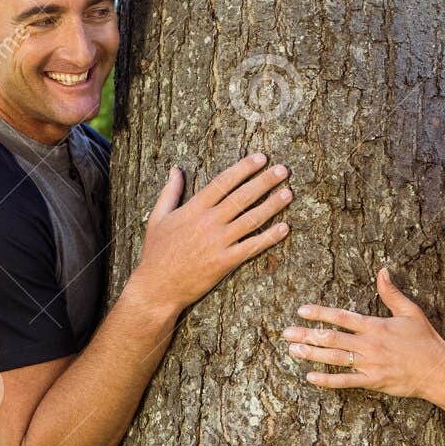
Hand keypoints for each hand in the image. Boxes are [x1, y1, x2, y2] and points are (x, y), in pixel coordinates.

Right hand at [128, 152, 291, 316]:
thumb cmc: (156, 253)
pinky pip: (252, 247)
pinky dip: (270, 237)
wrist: (157, 287)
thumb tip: (175, 170)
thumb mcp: (157, 218)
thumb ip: (169, 192)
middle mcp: (208, 222)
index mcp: (193, 209)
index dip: (244, 168)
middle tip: (283, 170)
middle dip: (265, 181)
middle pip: (242, 196)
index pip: (223, 182)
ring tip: (289, 193)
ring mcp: (218, 242)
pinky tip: (285, 227)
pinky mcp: (225, 262)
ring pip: (251, 219)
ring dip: (272, 205)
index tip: (260, 158)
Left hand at [282, 268, 444, 398]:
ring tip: (292, 350)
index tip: (301, 310)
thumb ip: (392, 293)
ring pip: (334, 358)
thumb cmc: (425, 340)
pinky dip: (327, 380)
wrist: (439, 370)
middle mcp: (369, 345)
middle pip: (332, 338)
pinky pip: (346, 382)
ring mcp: (370, 364)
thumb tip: (382, 271)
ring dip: (312, 354)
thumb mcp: (411, 311)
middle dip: (307, 334)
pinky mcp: (373, 382)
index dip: (320, 313)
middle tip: (285, 333)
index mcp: (375, 326)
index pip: (342, 317)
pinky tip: (310, 377)